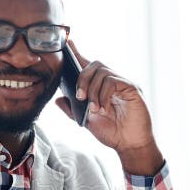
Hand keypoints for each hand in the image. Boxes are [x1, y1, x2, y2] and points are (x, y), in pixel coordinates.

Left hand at [55, 40, 163, 175]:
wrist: (130, 145)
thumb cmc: (112, 133)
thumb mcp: (87, 122)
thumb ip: (73, 111)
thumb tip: (58, 99)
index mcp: (101, 87)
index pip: (88, 66)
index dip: (77, 54)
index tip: (68, 43)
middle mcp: (112, 82)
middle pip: (94, 64)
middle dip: (82, 79)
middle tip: (79, 97)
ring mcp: (123, 84)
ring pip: (102, 72)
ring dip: (93, 90)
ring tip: (94, 108)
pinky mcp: (132, 88)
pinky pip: (113, 82)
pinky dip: (104, 95)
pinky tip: (104, 108)